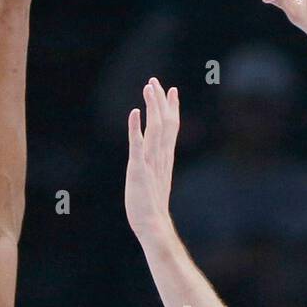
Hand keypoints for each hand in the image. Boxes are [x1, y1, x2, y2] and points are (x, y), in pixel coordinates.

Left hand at [125, 78, 179, 242]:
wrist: (152, 225)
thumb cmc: (152, 209)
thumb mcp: (156, 184)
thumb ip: (157, 171)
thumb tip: (156, 166)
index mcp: (165, 159)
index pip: (171, 129)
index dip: (172, 109)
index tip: (172, 91)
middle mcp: (161, 157)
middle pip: (165, 123)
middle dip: (161, 101)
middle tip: (156, 81)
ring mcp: (150, 162)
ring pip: (155, 129)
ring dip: (152, 107)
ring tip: (149, 88)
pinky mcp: (138, 169)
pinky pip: (138, 145)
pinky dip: (137, 128)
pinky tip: (135, 112)